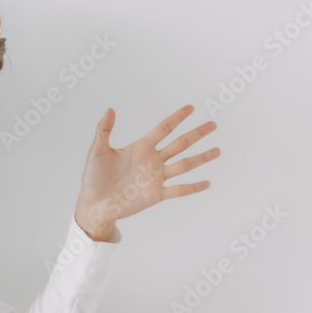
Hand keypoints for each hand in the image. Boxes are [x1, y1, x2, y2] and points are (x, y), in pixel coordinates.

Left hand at [74, 105, 220, 240]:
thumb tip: (110, 108)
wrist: (93, 204)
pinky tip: (207, 183)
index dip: (177, 118)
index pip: (163, 129)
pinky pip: (178, 190)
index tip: (191, 108)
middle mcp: (152, 161)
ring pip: (184, 165)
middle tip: (213, 125)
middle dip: (196, 134)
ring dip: (201, 158)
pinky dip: (193, 187)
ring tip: (217, 151)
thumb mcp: (98, 150)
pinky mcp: (155, 195)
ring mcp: (156, 178)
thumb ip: (104, 129)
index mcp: (140, 147)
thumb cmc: (94, 178)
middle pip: (180, 144)